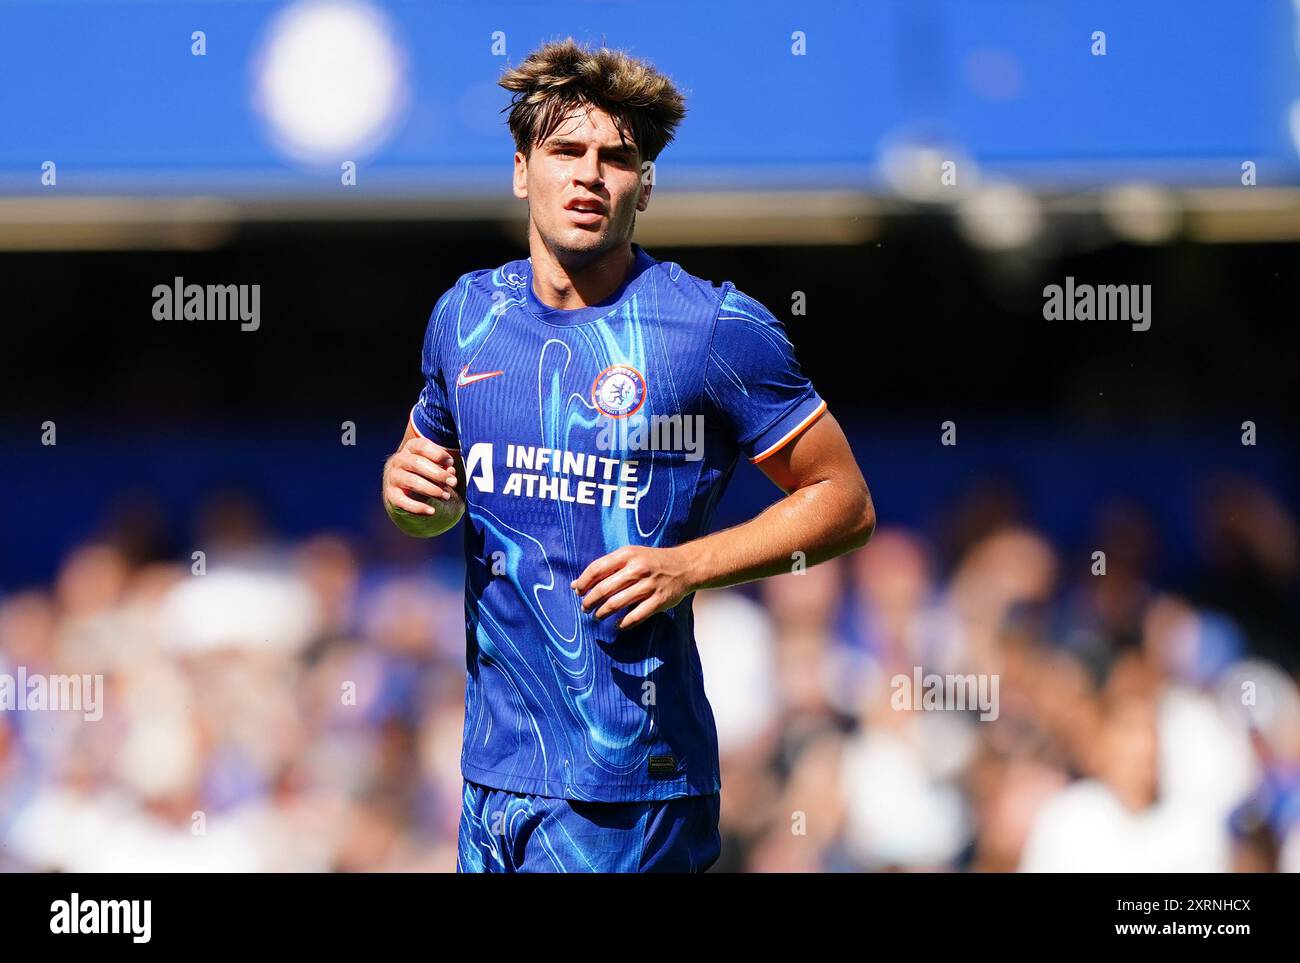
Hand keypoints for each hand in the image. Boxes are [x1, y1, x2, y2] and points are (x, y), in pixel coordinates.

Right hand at [383, 437, 458, 515]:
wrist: (402, 487)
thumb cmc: (424, 471)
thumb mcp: (434, 464)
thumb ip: (443, 467)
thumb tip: (451, 472)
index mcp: (410, 448)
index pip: (422, 446)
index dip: (438, 454)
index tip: (451, 463)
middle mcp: (399, 460)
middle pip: (417, 463)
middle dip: (438, 474)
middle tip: (453, 482)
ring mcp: (393, 477)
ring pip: (412, 481)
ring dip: (432, 489)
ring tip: (446, 496)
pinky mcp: (391, 494)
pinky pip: (403, 502)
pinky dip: (418, 508)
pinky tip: (432, 511)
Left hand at [571, 545, 697, 630]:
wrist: (684, 566)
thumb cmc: (651, 561)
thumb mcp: (629, 556)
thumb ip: (605, 568)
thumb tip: (576, 585)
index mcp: (628, 554)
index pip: (597, 569)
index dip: (584, 582)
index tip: (578, 592)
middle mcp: (638, 568)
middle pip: (604, 588)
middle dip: (590, 601)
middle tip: (585, 608)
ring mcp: (649, 585)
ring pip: (617, 603)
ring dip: (602, 613)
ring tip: (597, 616)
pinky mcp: (659, 601)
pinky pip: (636, 616)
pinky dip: (623, 623)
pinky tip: (617, 625)